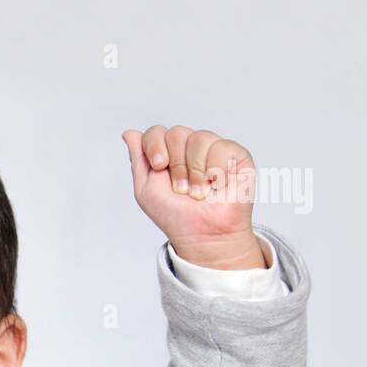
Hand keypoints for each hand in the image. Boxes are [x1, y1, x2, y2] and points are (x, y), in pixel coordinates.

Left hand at [121, 125, 264, 269]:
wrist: (203, 234)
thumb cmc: (175, 215)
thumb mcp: (146, 189)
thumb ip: (138, 159)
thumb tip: (129, 133)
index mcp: (169, 153)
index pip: (157, 132)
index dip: (155, 146)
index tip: (159, 166)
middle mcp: (190, 148)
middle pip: (177, 133)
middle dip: (176, 165)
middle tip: (181, 189)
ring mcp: (213, 150)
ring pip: (199, 138)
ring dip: (196, 171)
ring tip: (199, 192)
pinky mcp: (236, 155)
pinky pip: (222, 146)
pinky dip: (217, 170)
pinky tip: (219, 185)